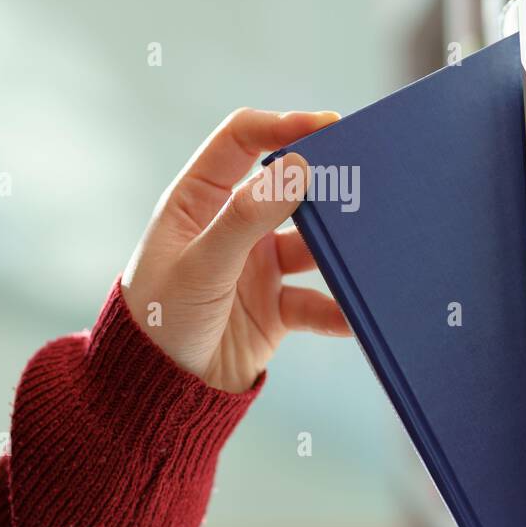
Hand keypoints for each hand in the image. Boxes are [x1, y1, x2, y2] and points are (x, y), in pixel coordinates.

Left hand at [120, 108, 351, 391]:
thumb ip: (246, 218)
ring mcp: (255, 266)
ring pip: (310, 243)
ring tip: (369, 247)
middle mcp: (230, 226)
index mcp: (198, 201)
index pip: (241, 141)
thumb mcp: (200, 266)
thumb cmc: (158, 323)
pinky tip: (357, 314)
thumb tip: (298, 167)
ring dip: (337, 247)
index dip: (283, 125)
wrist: (157, 400)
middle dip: (324, 185)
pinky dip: (338, 308)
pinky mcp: (275, 308)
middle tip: (364, 181)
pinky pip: (317, 300)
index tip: (329, 126)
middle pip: (287, 187)